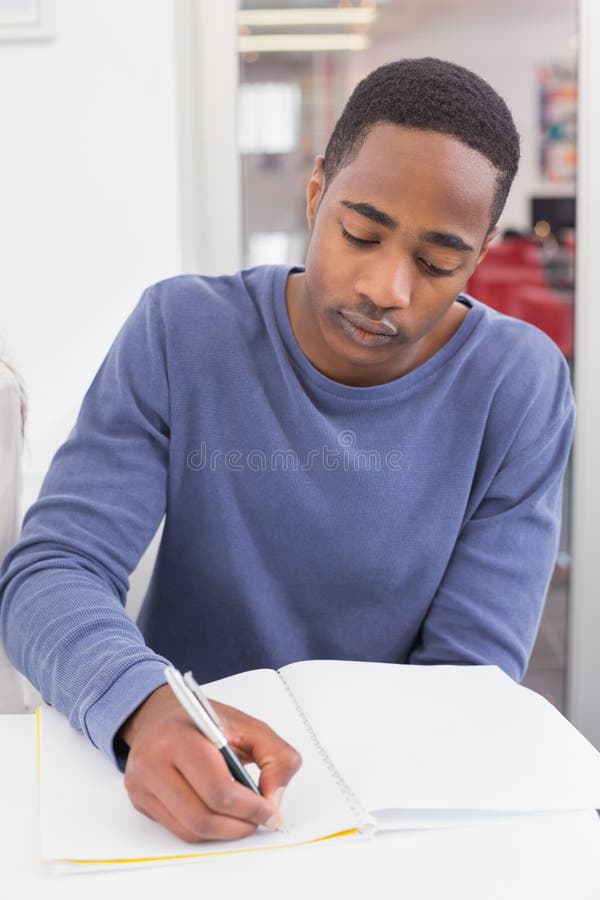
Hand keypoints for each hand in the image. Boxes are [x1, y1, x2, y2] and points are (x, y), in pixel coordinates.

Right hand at [118, 684, 301, 842]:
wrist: (158, 713)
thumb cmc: (203, 720)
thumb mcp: (248, 724)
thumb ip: (275, 755)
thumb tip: (274, 798)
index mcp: (180, 736)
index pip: (218, 789)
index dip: (250, 807)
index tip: (271, 811)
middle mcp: (153, 761)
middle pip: (202, 816)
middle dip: (239, 824)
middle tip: (260, 819)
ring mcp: (142, 784)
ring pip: (190, 830)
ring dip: (224, 832)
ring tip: (243, 818)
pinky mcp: (139, 800)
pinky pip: (178, 830)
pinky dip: (206, 830)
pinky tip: (221, 815)